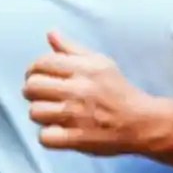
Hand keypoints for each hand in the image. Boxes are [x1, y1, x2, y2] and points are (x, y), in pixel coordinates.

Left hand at [23, 31, 150, 155]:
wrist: (140, 122)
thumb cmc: (118, 90)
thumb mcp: (100, 63)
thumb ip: (72, 48)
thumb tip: (50, 33)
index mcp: (84, 68)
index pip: (41, 63)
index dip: (34, 70)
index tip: (40, 76)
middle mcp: (79, 90)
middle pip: (31, 87)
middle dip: (32, 91)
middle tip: (43, 95)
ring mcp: (77, 116)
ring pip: (35, 112)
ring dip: (40, 113)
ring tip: (52, 112)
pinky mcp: (77, 139)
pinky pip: (44, 137)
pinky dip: (48, 135)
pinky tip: (58, 130)